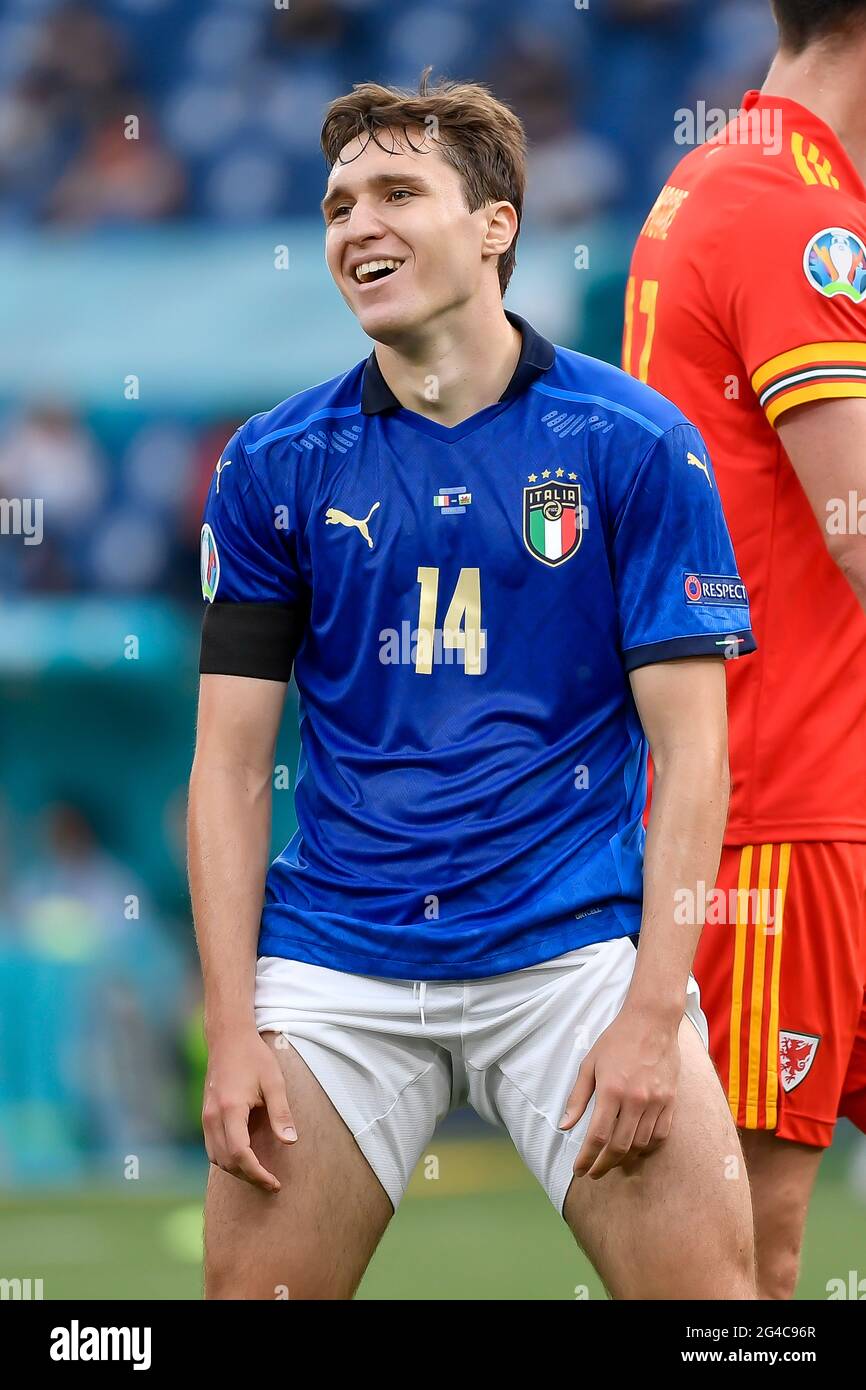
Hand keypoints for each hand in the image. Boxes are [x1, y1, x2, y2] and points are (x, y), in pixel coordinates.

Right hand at [202, 1028, 296, 1191]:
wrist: (228, 1038)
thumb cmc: (254, 1057)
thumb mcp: (274, 1082)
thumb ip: (281, 1113)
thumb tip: (290, 1142)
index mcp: (230, 1109)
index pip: (240, 1154)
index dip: (257, 1174)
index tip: (275, 1182)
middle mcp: (212, 1117)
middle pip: (226, 1162)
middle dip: (249, 1177)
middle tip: (271, 1183)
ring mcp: (206, 1117)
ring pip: (216, 1158)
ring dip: (236, 1170)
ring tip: (260, 1173)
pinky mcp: (205, 1116)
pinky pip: (212, 1148)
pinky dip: (227, 1159)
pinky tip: (245, 1158)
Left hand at [559, 1005, 679, 1179]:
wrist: (652, 1022)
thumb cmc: (616, 1041)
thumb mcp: (589, 1064)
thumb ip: (577, 1098)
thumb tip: (564, 1127)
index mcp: (611, 1090)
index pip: (597, 1136)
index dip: (586, 1159)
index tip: (578, 1171)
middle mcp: (635, 1099)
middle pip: (619, 1147)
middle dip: (603, 1165)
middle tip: (593, 1173)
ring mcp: (655, 1101)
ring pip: (640, 1145)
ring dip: (625, 1159)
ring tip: (612, 1162)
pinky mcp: (670, 1101)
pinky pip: (660, 1135)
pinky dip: (647, 1148)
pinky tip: (636, 1149)